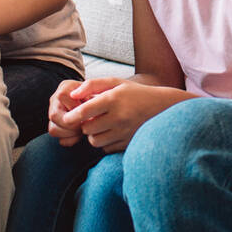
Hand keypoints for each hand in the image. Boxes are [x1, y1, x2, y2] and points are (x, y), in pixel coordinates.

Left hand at [61, 78, 185, 153]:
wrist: (163, 108)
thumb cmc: (135, 93)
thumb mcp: (116, 83)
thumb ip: (92, 85)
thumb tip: (72, 95)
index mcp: (114, 99)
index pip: (84, 111)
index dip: (72, 116)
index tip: (69, 117)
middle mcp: (119, 117)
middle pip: (87, 129)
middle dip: (85, 125)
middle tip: (91, 118)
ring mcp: (124, 132)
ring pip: (94, 141)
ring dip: (94, 135)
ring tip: (101, 126)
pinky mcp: (128, 143)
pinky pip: (106, 148)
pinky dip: (105, 142)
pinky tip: (112, 133)